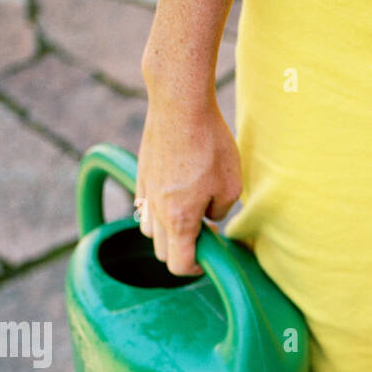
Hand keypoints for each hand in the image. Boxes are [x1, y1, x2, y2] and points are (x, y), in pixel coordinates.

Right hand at [135, 91, 241, 275]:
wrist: (179, 103)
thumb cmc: (210, 144)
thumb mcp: (230, 186)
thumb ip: (219, 212)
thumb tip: (209, 217)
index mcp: (178, 220)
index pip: (178, 264)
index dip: (195, 269)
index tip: (208, 260)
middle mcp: (156, 211)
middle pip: (162, 251)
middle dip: (183, 250)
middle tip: (204, 233)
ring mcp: (145, 192)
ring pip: (149, 230)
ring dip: (167, 232)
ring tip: (188, 214)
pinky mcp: (141, 173)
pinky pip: (144, 205)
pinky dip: (157, 210)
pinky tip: (176, 193)